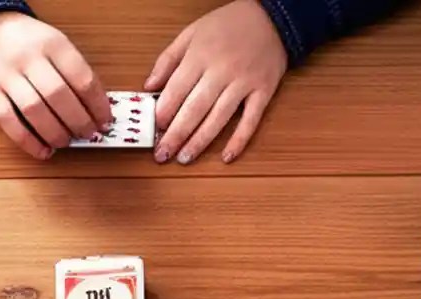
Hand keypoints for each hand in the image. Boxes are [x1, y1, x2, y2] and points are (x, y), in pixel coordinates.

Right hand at [0, 12, 111, 159]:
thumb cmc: (28, 41)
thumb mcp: (56, 43)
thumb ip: (74, 71)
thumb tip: (96, 109)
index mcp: (52, 43)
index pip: (82, 78)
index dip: (98, 105)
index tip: (105, 121)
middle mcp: (28, 58)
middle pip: (58, 96)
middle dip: (79, 122)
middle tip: (88, 134)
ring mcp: (5, 75)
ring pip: (34, 111)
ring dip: (55, 133)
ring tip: (66, 142)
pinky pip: (9, 122)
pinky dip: (28, 142)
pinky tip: (43, 151)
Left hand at [147, 0, 286, 164]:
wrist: (271, 17)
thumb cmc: (227, 24)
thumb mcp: (191, 33)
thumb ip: (167, 60)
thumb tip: (149, 86)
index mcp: (200, 55)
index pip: (176, 90)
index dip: (163, 112)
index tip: (154, 129)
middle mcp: (221, 70)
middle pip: (194, 109)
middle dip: (176, 135)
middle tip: (162, 154)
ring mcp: (244, 83)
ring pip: (219, 118)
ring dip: (200, 142)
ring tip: (184, 158)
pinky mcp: (263, 91)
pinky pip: (251, 120)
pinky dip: (239, 140)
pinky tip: (226, 157)